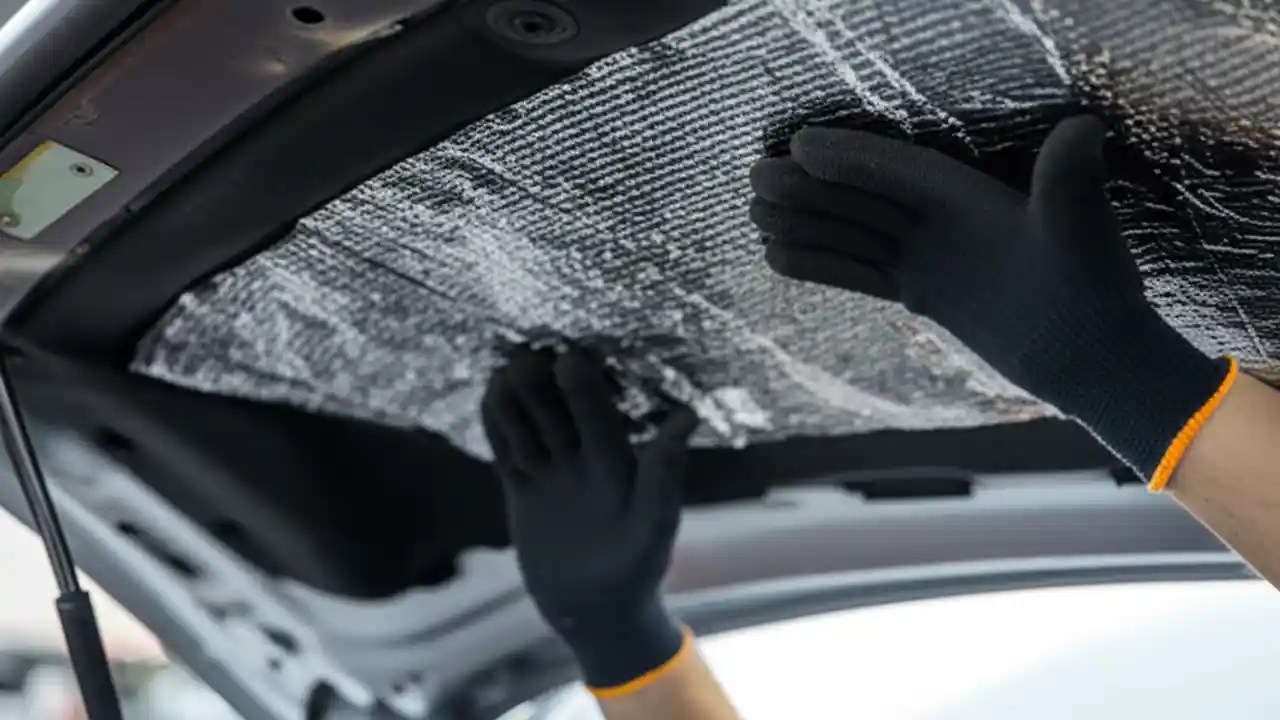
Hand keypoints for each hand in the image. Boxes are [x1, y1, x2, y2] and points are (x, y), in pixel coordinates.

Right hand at [482, 348, 697, 689]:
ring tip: (505, 372)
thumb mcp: (652, 523)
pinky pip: (504, 448)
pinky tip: (490, 395)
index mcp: (619, 462)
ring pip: (528, 424)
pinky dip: (496, 424)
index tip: (568, 359)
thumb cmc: (635, 568)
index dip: (585, 390)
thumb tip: (689, 415)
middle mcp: (584, 457)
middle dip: (543, 386)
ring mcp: (551, 469)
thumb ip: (664, 472)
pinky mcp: (522, 485)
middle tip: (527, 359)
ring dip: (517, 400)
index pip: (599, 417)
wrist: (593, 608)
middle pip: (558, 411)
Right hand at [752, 116, 1231, 485]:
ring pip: (854, 234)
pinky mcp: (925, 291)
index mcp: (971, 198)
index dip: (851, 157)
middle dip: (811, 186)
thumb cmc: (1093, 288)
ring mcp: (932, 257)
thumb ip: (1071, 181)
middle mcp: (945, 222)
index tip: (800, 144)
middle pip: (865, 197)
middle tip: (755, 176)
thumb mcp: (1080, 230)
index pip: (898, 170)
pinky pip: (861, 273)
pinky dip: (822, 265)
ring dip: (806, 223)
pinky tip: (778, 258)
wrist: (1093, 357)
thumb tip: (1082, 130)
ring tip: (753, 214)